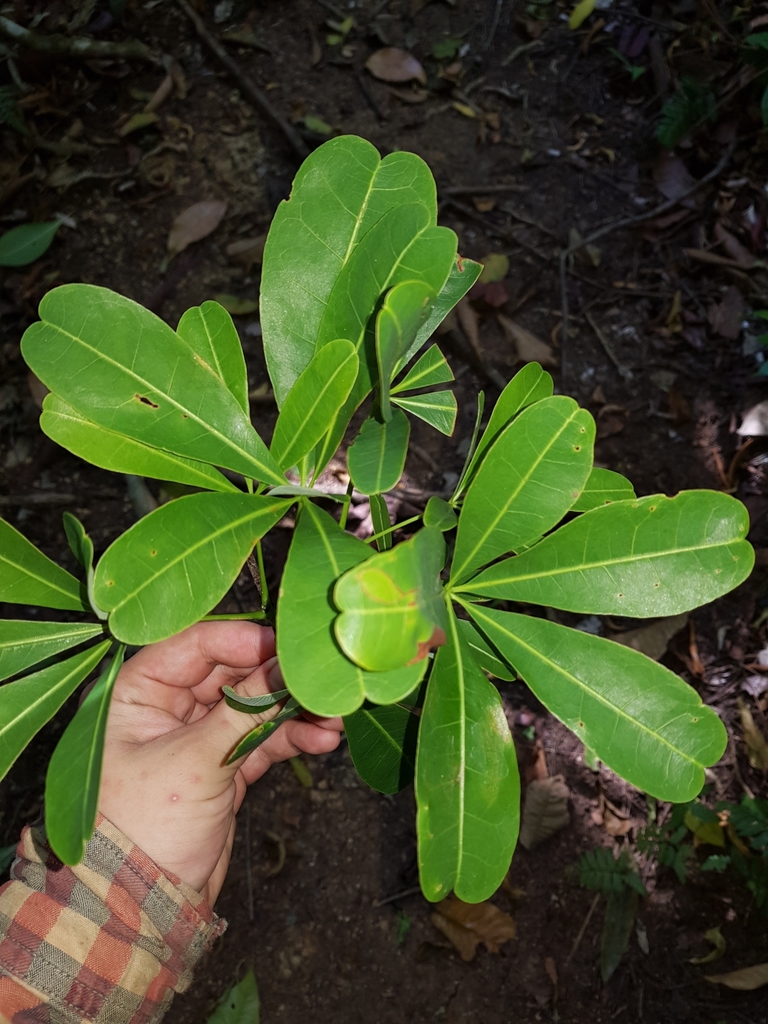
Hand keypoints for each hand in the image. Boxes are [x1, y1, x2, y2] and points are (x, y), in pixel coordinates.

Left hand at [97, 621, 341, 904]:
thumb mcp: (197, 759)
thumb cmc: (147, 825)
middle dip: (277, 677)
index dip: (241, 640)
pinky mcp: (224, 767)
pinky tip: (323, 739)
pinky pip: (263, 740)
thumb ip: (246, 708)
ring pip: (253, 707)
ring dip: (294, 710)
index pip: (193, 645)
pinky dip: (292, 738)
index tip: (284, 644)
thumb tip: (287, 663)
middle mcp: (167, 708)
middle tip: (318, 678)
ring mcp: (198, 738)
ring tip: (333, 716)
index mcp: (139, 693)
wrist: (143, 908)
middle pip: (231, 673)